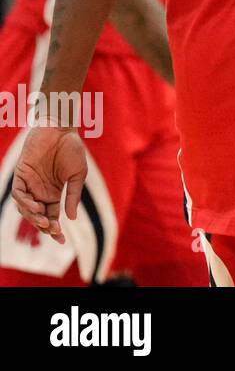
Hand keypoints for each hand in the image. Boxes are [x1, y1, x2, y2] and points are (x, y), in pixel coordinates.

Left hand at [10, 126, 86, 244]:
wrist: (62, 129)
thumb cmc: (72, 149)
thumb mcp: (78, 176)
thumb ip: (73, 196)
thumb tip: (71, 218)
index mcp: (54, 193)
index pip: (52, 216)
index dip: (55, 229)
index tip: (62, 240)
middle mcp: (40, 191)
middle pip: (38, 216)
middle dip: (44, 226)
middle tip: (53, 230)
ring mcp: (29, 184)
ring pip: (25, 209)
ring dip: (34, 218)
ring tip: (44, 221)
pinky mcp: (21, 174)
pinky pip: (19, 194)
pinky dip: (25, 203)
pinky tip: (36, 207)